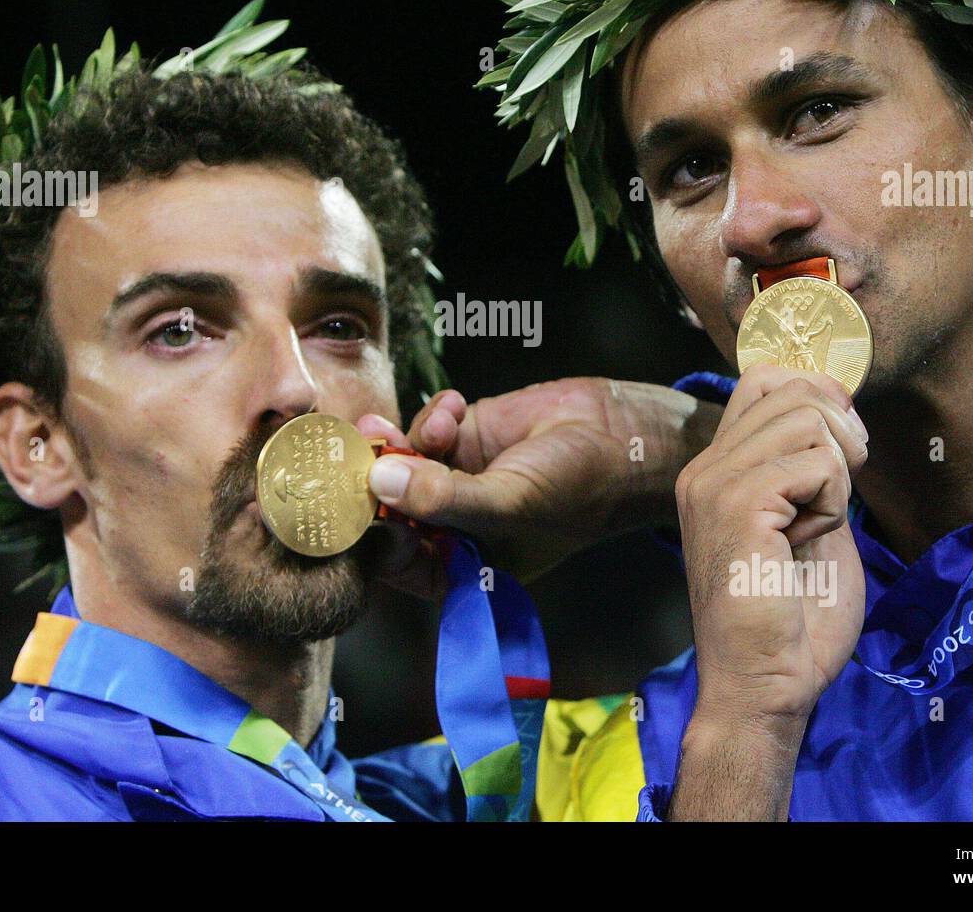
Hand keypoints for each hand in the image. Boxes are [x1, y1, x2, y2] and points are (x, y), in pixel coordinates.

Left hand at [357, 378, 720, 582]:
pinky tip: (456, 406)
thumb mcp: (508, 503)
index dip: (370, 531)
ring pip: (401, 462)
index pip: (396, 558)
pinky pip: (426, 428)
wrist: (622, 436)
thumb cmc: (577, 489)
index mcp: (462, 567)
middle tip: (359, 450)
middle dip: (374, 478)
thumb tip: (380, 479)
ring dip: (402, 441)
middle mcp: (453, 528)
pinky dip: (433, 416)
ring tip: (421, 427)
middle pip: (389, 506)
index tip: (350, 499)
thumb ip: (441, 497)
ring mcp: (457, 480)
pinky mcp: (465, 439)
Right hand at [669, 365, 867, 819]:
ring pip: (807, 417)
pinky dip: (833, 498)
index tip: (842, 451)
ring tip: (821, 520)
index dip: (817, 397)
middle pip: (792, 389)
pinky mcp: (737, 507)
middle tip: (839, 494)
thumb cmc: (792, 618)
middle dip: (841, 432)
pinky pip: (814, 462)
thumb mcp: (809, 521)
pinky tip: (812, 536)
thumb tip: (837, 414)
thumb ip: (812, 468)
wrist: (766, 685)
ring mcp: (714, 484)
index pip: (764, 380)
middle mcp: (705, 468)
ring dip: (838, 468)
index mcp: (715, 470)